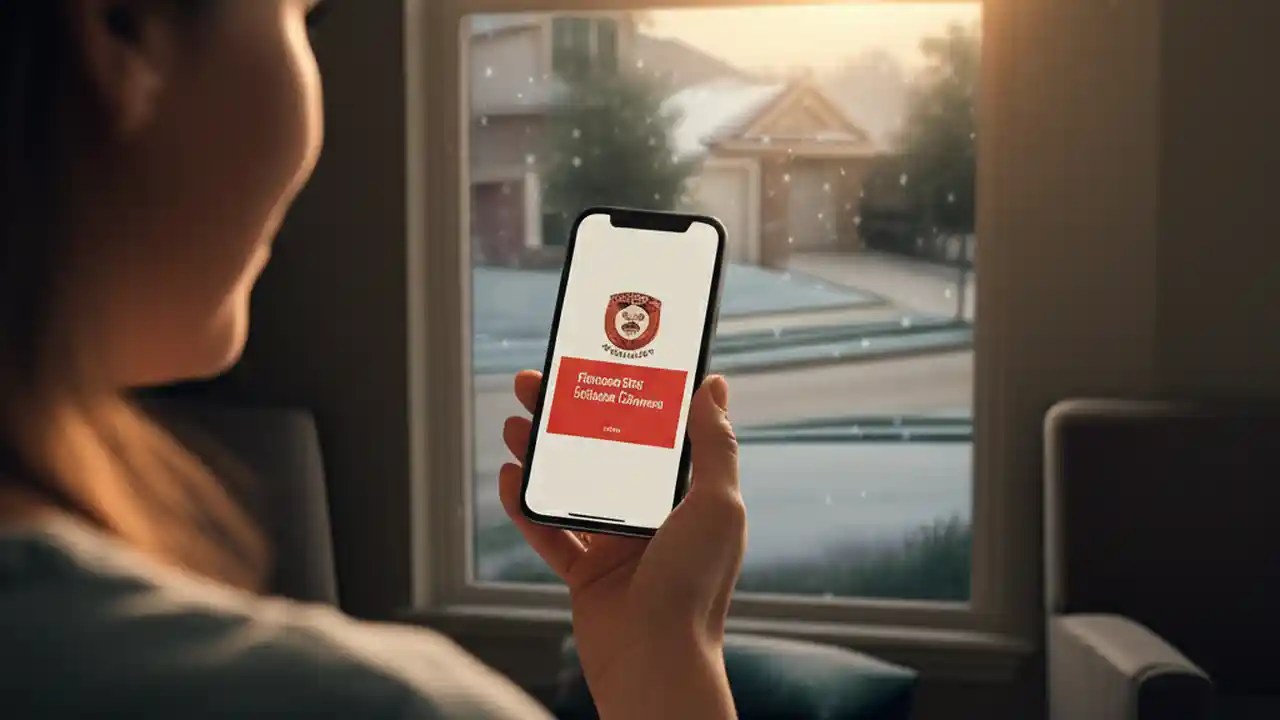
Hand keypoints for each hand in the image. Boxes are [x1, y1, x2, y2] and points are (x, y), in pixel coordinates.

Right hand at [498, 372, 745, 719]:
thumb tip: (713, 385)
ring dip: (540, 454)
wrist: (656, 661)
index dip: (625, 395)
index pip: (653, 432)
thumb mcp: (719, 504)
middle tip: (536, 383)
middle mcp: (653, 516)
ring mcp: (617, 545)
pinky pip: (549, 532)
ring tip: (515, 423)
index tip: (599, 361)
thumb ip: (715, 444)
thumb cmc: (695, 585)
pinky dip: (525, 506)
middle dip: (567, 416)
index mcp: (687, 495)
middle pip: (602, 452)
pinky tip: (510, 476)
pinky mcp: (586, 575)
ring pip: (570, 486)